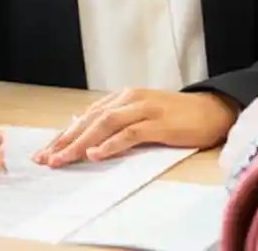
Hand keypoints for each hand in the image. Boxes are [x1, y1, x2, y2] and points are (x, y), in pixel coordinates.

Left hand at [33, 88, 237, 167]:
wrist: (212, 110)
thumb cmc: (176, 116)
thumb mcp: (141, 115)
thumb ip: (116, 121)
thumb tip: (86, 133)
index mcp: (122, 97)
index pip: (86, 117)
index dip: (64, 135)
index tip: (45, 151)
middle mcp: (129, 99)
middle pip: (90, 121)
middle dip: (65, 141)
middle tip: (46, 159)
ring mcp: (144, 109)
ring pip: (105, 125)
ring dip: (81, 144)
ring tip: (63, 159)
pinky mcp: (158, 122)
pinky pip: (130, 133)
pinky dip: (111, 145)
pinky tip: (96, 155)